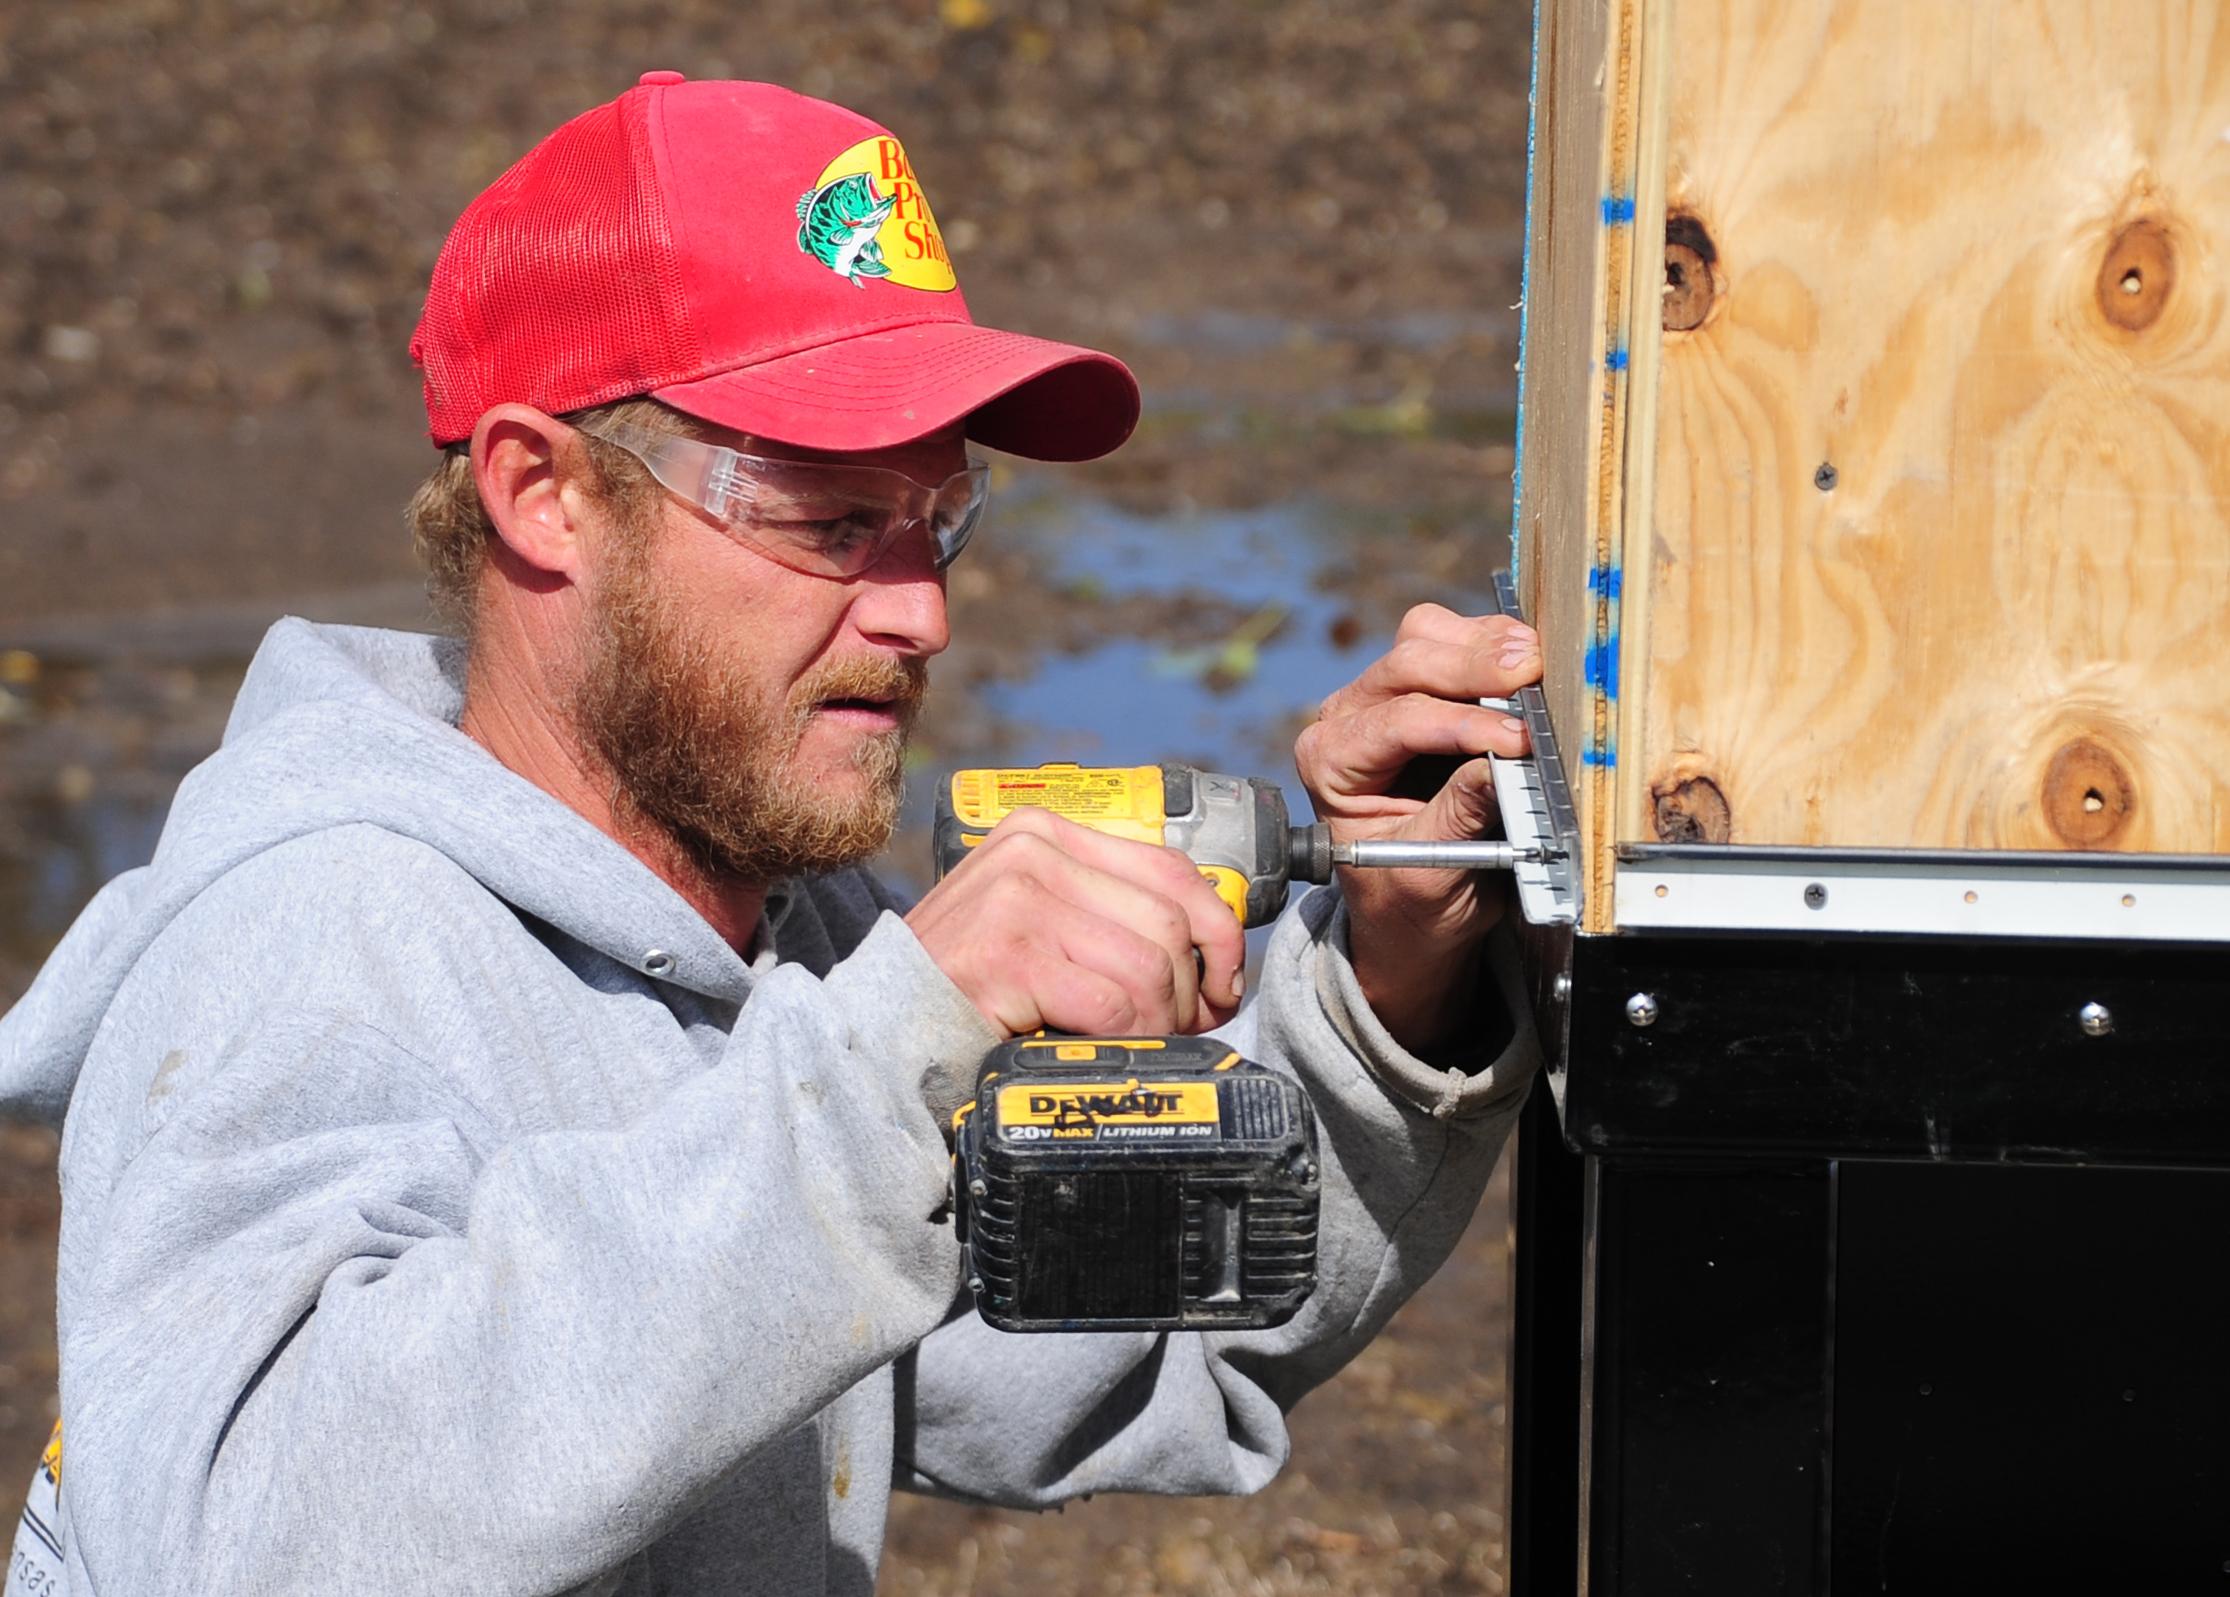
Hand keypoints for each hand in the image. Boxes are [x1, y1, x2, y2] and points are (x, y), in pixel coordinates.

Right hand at [905, 806, 1246, 1038]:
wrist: (883, 1030)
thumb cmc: (969, 988)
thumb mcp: (1041, 929)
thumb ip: (1108, 919)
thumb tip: (1213, 964)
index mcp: (1044, 832)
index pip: (1170, 866)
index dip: (1216, 930)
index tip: (1223, 982)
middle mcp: (1031, 850)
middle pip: (1168, 921)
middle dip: (1193, 990)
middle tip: (1184, 1031)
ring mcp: (1017, 898)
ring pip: (1149, 964)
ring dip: (1161, 1021)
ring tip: (1141, 1045)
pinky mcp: (1009, 954)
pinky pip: (1113, 1003)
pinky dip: (1127, 1037)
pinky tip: (1105, 1050)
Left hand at [1294, 603, 1543, 1053]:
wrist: (1413, 905)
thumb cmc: (1408, 896)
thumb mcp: (1427, 876)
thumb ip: (1458, 819)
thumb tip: (1499, 767)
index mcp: (1330, 764)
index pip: (1397, 724)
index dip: (1462, 726)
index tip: (1518, 741)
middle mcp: (1349, 717)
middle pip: (1407, 662)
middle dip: (1473, 664)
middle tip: (1532, 671)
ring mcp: (1385, 694)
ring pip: (1427, 636)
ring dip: (1484, 644)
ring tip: (1535, 661)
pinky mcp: (1426, 686)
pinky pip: (1455, 641)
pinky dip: (1494, 646)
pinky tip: (1530, 663)